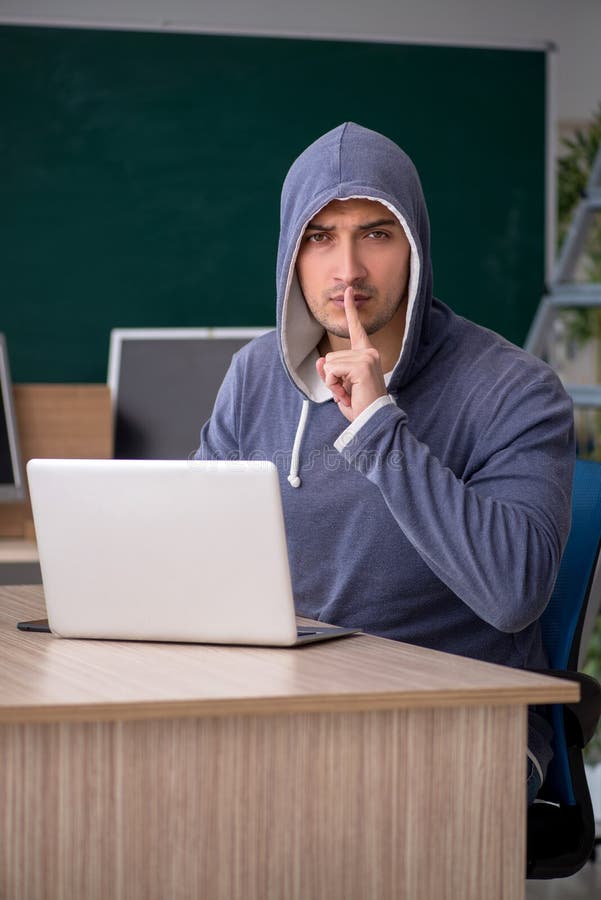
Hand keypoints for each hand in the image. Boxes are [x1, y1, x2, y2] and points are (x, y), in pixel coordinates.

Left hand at [316, 287, 386, 422]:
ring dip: (333, 383)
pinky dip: (334, 386)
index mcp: (366, 354)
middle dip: (332, 378)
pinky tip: (348, 395)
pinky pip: (333, 371)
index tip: (348, 291)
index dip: (351, 310)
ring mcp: (368, 357)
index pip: (356, 329)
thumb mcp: (339, 387)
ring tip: (349, 394)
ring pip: (330, 363)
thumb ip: (330, 372)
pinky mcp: (363, 365)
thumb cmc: (359, 406)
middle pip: (331, 355)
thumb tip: (321, 361)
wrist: (373, 421)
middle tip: (348, 393)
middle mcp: (369, 352)